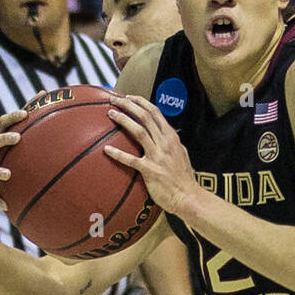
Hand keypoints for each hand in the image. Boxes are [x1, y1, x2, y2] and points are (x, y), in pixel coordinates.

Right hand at [0, 106, 30, 211]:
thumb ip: (29, 114)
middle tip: (18, 138)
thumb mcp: (18, 132)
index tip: (25, 114)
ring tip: (9, 174)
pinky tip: (6, 207)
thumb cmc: (10, 149)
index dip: (11, 117)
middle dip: (4, 138)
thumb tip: (44, 92)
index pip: (1, 122)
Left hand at [104, 96, 198, 223]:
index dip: (140, 102)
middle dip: (129, 105)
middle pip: (145, 117)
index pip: (156, 112)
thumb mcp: (181, 154)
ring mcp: (158, 156)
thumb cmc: (184, 178)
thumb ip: (172, 143)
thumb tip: (166, 133)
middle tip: (114, 101)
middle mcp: (165, 143)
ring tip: (110, 113)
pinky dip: (118, 154)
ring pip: (139, 131)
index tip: (128, 97)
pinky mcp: (150, 170)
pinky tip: (106, 150)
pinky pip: (131, 160)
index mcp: (171, 137)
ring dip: (123, 120)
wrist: (188, 197)